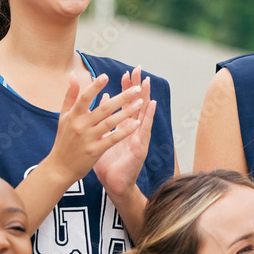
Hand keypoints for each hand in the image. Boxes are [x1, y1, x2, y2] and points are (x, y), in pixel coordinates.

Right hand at [46, 73, 143, 184]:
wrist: (60, 167)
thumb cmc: (64, 140)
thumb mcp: (63, 117)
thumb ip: (70, 96)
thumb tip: (73, 76)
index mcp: (73, 116)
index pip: (85, 97)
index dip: (95, 86)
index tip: (106, 76)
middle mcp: (80, 126)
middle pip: (103, 108)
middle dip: (122, 97)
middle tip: (137, 88)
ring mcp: (88, 139)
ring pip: (110, 122)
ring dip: (127, 112)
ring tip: (140, 103)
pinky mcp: (95, 151)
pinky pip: (112, 138)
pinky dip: (124, 131)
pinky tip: (136, 124)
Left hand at [94, 68, 156, 197]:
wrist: (112, 184)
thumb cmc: (107, 162)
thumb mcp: (102, 137)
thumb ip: (103, 120)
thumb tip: (103, 100)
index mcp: (122, 127)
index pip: (124, 104)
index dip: (125, 89)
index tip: (124, 73)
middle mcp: (132, 130)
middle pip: (135, 104)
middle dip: (136, 87)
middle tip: (138, 70)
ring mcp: (137, 138)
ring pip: (142, 114)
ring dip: (145, 97)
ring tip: (147, 82)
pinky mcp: (140, 147)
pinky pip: (144, 129)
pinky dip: (148, 116)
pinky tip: (151, 105)